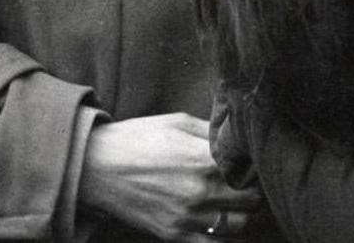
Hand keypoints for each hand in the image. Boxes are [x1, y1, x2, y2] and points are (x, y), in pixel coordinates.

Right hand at [79, 113, 263, 241]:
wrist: (94, 168)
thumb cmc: (137, 138)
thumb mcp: (179, 122)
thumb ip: (213, 132)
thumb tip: (240, 136)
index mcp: (205, 159)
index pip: (254, 170)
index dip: (259, 166)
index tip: (257, 163)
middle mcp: (201, 191)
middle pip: (254, 200)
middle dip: (257, 191)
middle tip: (253, 183)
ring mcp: (187, 217)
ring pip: (241, 225)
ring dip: (247, 215)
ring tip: (241, 203)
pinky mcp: (173, 235)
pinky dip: (226, 239)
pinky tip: (225, 226)